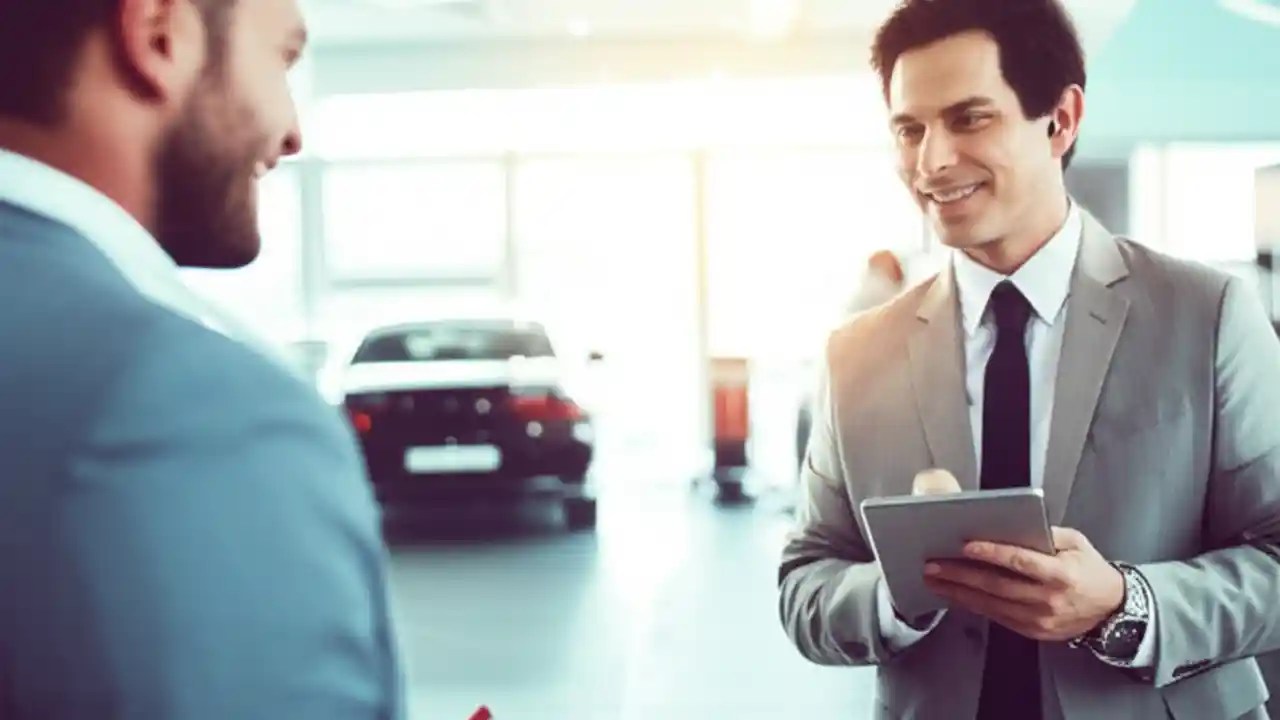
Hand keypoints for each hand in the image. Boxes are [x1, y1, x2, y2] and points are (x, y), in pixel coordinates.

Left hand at [923, 527, 1124, 641]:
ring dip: (959, 592)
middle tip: (934, 564)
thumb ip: (1045, 533)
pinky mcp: (1032, 631)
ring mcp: (1040, 619)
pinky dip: (973, 605)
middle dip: (961, 574)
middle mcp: (1049, 599)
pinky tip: (955, 595)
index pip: (1020, 562)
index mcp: (1062, 573)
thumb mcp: (1076, 542)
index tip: (965, 545)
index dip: (991, 553)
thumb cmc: (1091, 570)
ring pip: (991, 604)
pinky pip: (996, 617)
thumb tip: (1009, 524)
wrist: (1112, 609)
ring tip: (935, 580)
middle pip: (997, 585)